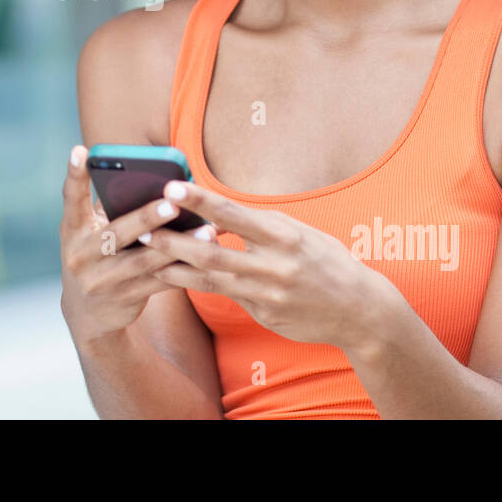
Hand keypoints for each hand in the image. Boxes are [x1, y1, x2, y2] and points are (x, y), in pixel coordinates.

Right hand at [58, 146, 190, 343]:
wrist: (88, 314)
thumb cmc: (97, 255)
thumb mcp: (90, 233)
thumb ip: (110, 208)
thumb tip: (148, 177)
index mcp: (72, 231)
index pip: (71, 199)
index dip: (74, 175)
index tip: (80, 150)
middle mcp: (81, 256)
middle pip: (116, 233)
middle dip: (146, 218)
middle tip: (172, 203)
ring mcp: (101, 282)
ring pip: (145, 261)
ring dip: (180, 244)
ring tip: (207, 230)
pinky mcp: (125, 300)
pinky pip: (160, 282)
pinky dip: (184, 268)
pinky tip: (207, 256)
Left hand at [142, 180, 381, 348]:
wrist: (359, 311)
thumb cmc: (325, 260)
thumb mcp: (299, 232)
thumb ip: (259, 224)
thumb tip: (217, 212)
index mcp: (284, 235)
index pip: (233, 213)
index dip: (200, 200)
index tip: (172, 187)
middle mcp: (273, 265)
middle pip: (211, 253)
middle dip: (172, 241)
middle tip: (142, 228)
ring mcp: (266, 294)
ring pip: (209, 280)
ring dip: (174, 268)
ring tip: (145, 257)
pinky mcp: (263, 314)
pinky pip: (224, 296)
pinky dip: (197, 285)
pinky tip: (174, 277)